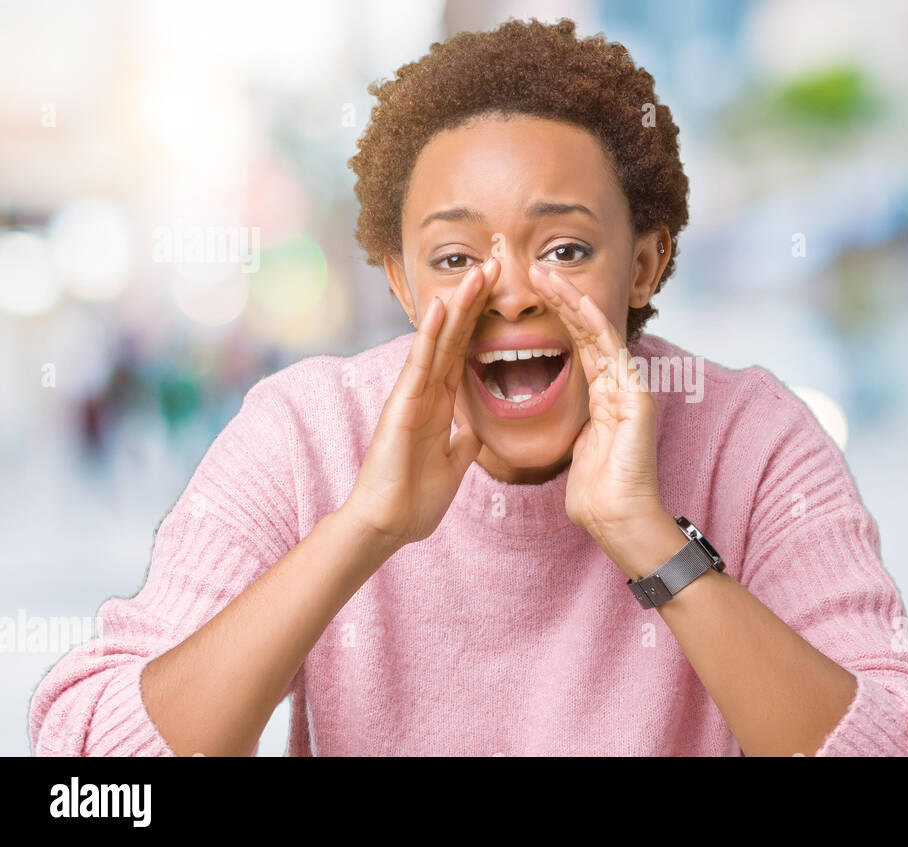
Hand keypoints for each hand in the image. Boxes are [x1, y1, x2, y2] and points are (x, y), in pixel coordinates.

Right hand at [343, 259, 499, 551]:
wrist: (390, 524)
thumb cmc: (416, 496)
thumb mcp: (454, 463)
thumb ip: (464, 440)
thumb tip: (476, 429)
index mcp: (441, 402)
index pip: (465, 350)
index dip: (482, 320)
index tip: (503, 291)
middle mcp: (426, 391)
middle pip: (454, 336)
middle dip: (474, 300)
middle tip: (497, 264)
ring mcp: (412, 395)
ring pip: (438, 341)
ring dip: (457, 305)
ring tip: (478, 272)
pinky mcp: (401, 407)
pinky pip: (419, 365)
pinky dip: (428, 335)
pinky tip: (439, 307)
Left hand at [529, 264, 673, 571]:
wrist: (618, 520)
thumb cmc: (596, 495)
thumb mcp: (573, 449)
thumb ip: (571, 426)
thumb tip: (554, 420)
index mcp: (603, 397)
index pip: (578, 345)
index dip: (557, 316)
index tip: (531, 293)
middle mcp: (619, 386)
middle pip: (588, 330)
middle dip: (563, 298)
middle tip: (535, 268)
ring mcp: (630, 389)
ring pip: (600, 332)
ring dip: (573, 301)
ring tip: (546, 274)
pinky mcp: (636, 397)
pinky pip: (613, 352)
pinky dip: (594, 324)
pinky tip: (577, 302)